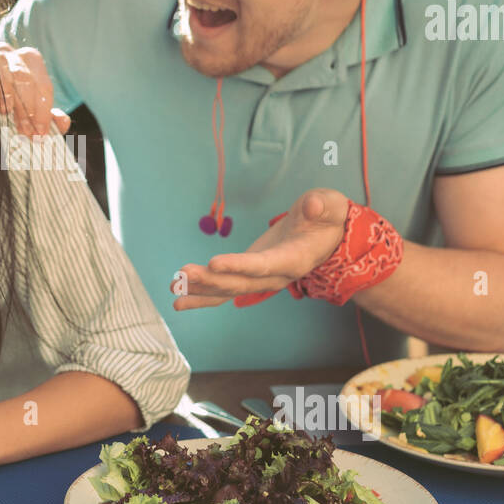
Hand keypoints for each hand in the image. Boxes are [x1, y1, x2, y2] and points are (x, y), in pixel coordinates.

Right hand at [0, 41, 70, 136]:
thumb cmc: (5, 91)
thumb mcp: (27, 102)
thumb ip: (48, 114)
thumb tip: (63, 123)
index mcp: (31, 61)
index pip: (44, 87)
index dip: (45, 112)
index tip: (42, 133)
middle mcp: (15, 55)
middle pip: (29, 82)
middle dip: (32, 111)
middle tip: (30, 134)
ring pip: (14, 78)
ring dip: (19, 106)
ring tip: (20, 127)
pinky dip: (2, 94)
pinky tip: (4, 110)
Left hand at [170, 188, 349, 309]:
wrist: (327, 235)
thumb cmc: (327, 217)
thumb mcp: (330, 205)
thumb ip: (322, 206)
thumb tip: (311, 206)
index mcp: (295, 259)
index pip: (264, 265)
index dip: (239, 265)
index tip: (214, 264)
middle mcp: (277, 276)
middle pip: (240, 282)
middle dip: (211, 280)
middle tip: (182, 275)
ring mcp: (262, 279)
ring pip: (229, 290)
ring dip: (201, 289)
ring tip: (174, 286)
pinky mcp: (250, 276)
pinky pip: (225, 290)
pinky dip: (202, 294)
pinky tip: (179, 299)